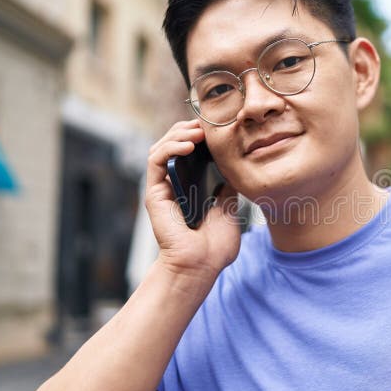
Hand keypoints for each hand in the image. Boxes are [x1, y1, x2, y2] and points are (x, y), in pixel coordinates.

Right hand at [145, 119, 241, 283]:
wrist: (200, 267)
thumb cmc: (214, 248)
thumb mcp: (230, 210)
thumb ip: (228, 189)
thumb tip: (235, 169)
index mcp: (191, 187)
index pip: (191, 152)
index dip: (201, 135)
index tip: (218, 127)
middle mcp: (175, 185)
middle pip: (175, 144)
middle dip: (189, 128)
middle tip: (207, 123)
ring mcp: (163, 188)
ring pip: (162, 146)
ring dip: (179, 133)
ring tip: (198, 130)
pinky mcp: (154, 192)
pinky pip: (157, 160)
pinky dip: (171, 147)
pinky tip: (189, 144)